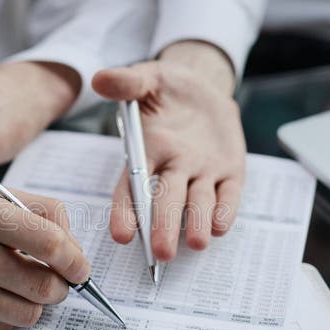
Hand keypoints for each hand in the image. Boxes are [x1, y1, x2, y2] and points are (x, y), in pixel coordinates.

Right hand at [0, 167, 89, 329]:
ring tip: (23, 287)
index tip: (79, 267)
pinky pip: (1, 328)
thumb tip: (72, 248)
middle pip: (44, 286)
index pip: (48, 242)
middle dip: (60, 287)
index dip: (74, 259)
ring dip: (35, 304)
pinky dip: (7, 315)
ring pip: (27, 314)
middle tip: (56, 280)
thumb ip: (33, 212)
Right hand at [93, 41, 245, 260]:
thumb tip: (100, 79)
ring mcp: (202, 173)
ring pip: (198, 202)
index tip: (121, 235)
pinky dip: (225, 210)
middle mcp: (173, 169)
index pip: (130, 187)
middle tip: (161, 253)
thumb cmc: (169, 87)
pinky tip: (221, 226)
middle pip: (165, 201)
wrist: (204, 87)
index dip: (125, 212)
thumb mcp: (149, 77)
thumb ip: (127, 81)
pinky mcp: (230, 172)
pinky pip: (229, 194)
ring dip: (197, 224)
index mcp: (147, 151)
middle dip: (163, 227)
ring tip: (196, 243)